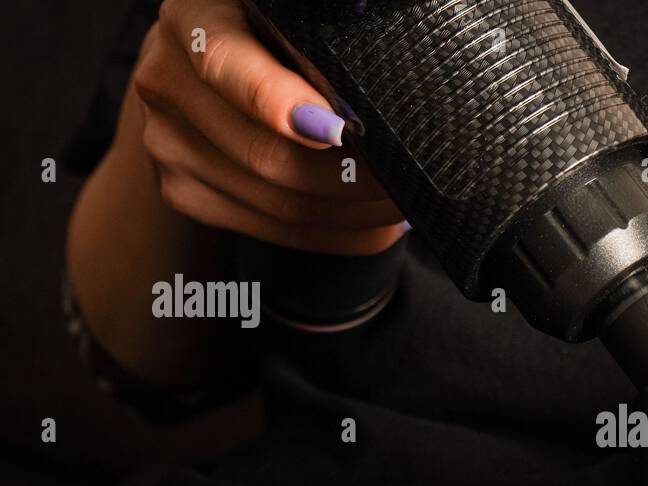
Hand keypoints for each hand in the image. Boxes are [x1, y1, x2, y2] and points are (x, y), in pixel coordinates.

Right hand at [131, 0, 405, 254]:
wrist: (205, 68)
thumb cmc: (272, 34)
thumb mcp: (288, 20)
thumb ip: (313, 44)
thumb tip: (361, 102)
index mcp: (195, 18)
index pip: (227, 66)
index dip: (281, 104)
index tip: (340, 130)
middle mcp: (166, 79)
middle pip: (268, 156)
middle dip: (355, 177)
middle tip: (413, 179)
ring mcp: (167, 142)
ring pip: (280, 205)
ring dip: (359, 213)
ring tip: (407, 201)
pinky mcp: (183, 191)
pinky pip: (275, 232)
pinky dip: (340, 234)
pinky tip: (377, 223)